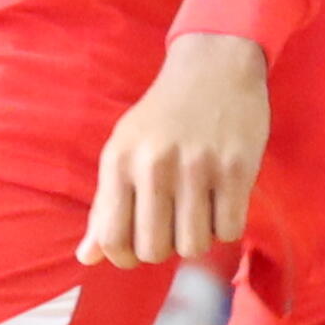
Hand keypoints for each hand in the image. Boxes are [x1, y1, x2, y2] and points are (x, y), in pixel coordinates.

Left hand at [81, 24, 269, 266]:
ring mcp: (198, 167)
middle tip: (172, 225)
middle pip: (153, 250)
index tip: (137, 249)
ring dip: (197, 238)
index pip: (112, 239)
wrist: (214, 65)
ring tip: (198, 211)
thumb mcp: (123, 150)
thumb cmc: (164, 115)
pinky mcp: (237, 168)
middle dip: (164, 248)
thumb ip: (106, 205)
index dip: (124, 258)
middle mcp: (155, 164)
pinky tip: (221, 202)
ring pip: (192, 246)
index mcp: (120, 160)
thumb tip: (88, 258)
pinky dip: (225, 227)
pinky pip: (228, 231)